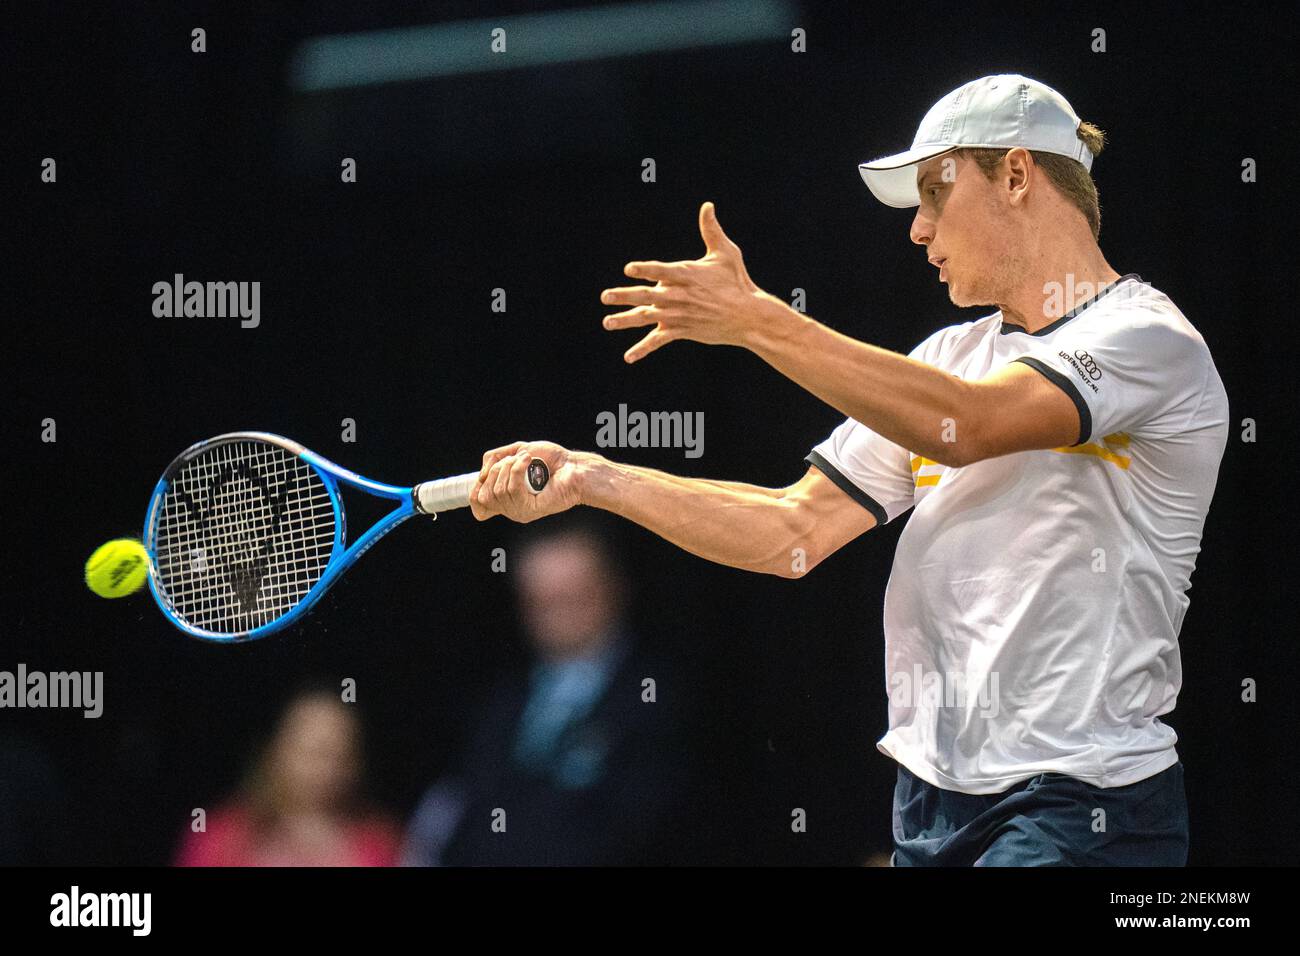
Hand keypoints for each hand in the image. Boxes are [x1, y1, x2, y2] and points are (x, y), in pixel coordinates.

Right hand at [470, 440, 582, 522]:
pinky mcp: (530, 510)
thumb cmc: (551, 459)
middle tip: (514, 460)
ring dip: (509, 467)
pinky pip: (513, 489)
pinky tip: (528, 461)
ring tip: (526, 459)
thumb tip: (481, 473)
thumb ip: (495, 458)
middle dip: (495, 471)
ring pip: (498, 490)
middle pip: (483, 495)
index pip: (479, 507)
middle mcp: (511, 508)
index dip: (474, 492)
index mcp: (507, 498)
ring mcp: (520, 511)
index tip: (484, 474)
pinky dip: (518, 469)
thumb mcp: (517, 451)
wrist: (574, 466)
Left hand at [600, 201, 787, 362]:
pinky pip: (658, 341)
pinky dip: (643, 349)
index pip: (662, 271)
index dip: (645, 270)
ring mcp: (678, 315)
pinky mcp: (681, 330)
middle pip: (647, 295)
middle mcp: (679, 296)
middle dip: (624, 296)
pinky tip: (628, 357)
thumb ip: (711, 230)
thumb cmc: (736, 282)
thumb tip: (707, 205)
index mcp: (686, 275)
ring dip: (625, 320)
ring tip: (607, 322)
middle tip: (605, 296)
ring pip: (647, 317)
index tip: (629, 269)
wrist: (747, 316)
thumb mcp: (725, 253)